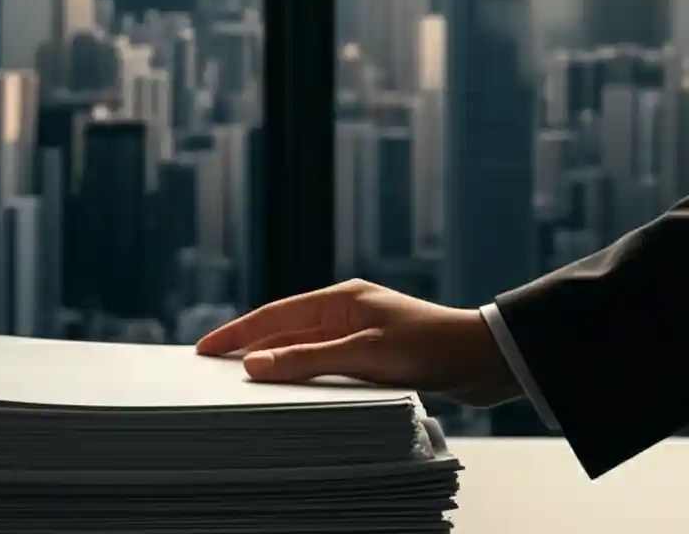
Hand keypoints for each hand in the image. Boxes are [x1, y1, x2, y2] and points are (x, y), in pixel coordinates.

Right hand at [195, 279, 519, 406]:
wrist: (484, 358)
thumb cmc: (430, 346)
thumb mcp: (364, 354)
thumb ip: (307, 360)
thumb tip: (255, 364)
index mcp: (340, 299)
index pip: (275, 315)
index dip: (238, 331)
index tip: (206, 347)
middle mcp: (345, 312)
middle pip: (285, 331)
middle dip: (249, 347)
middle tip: (212, 367)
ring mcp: (358, 334)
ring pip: (303, 350)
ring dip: (275, 363)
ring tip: (241, 381)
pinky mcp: (372, 356)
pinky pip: (324, 365)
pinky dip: (302, 376)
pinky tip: (290, 391)